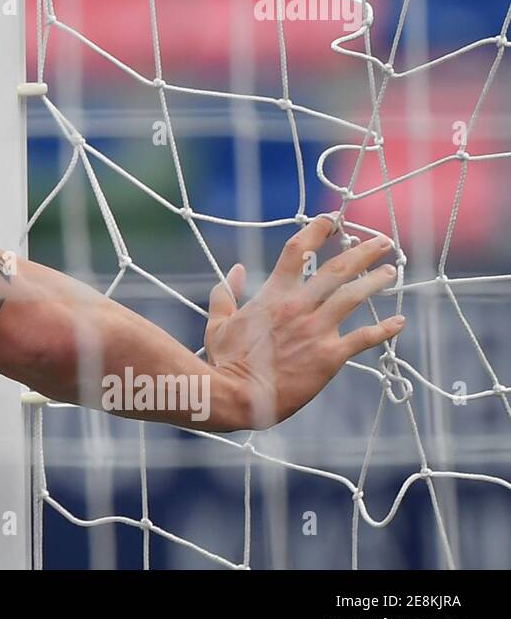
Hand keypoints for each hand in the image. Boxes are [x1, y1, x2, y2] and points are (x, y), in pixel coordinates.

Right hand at [204, 215, 404, 430]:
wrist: (238, 396)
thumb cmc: (225, 361)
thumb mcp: (218, 323)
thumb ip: (225, 294)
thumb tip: (235, 270)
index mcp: (272, 295)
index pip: (297, 250)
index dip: (316, 231)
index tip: (331, 221)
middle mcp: (298, 306)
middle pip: (337, 268)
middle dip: (363, 251)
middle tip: (382, 241)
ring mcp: (316, 330)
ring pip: (353, 296)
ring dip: (375, 280)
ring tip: (390, 271)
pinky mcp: (329, 356)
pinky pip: (363, 338)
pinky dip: (384, 329)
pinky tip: (399, 321)